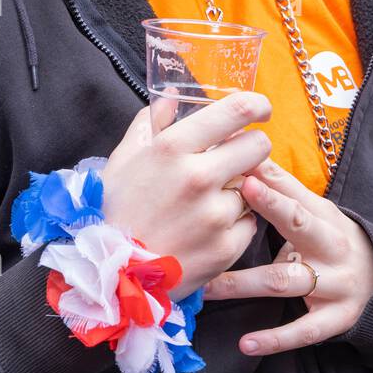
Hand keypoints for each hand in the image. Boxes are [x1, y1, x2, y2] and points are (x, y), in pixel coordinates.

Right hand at [101, 90, 271, 299]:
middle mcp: (199, 177)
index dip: (257, 104)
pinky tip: (207, 229)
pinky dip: (235, 223)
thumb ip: (150, 122)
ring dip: (237, 191)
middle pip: (259, 146)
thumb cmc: (114, 211)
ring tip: (205, 205)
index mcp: (173, 148)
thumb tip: (172, 95)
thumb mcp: (124, 159)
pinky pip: (249, 223)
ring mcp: (216, 215)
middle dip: (251, 148)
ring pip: (252, 187)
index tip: (260, 108)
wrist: (111, 276)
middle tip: (236, 157)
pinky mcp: (226, 247)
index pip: (238, 110)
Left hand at [201, 159, 372, 353]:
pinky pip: (303, 331)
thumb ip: (279, 186)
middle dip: (273, 209)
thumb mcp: (314, 211)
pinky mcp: (334, 320)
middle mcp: (331, 247)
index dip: (270, 185)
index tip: (242, 174)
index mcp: (323, 216)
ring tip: (208, 288)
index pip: (294, 195)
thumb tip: (242, 152)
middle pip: (300, 225)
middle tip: (234, 203)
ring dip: (244, 284)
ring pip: (286, 281)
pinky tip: (245, 344)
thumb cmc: (331, 238)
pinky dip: (274, 339)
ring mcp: (334, 285)